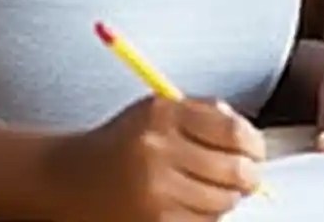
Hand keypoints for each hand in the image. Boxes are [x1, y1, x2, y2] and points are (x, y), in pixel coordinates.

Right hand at [45, 95, 264, 221]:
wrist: (67, 180)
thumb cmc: (121, 144)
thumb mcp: (156, 112)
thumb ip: (203, 114)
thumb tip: (249, 139)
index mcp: (162, 114)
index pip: (232, 130)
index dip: (253, 144)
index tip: (256, 150)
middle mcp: (157, 150)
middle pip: (234, 169)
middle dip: (249, 175)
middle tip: (249, 177)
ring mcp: (154, 190)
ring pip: (222, 201)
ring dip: (226, 198)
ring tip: (211, 189)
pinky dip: (205, 216)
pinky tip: (190, 204)